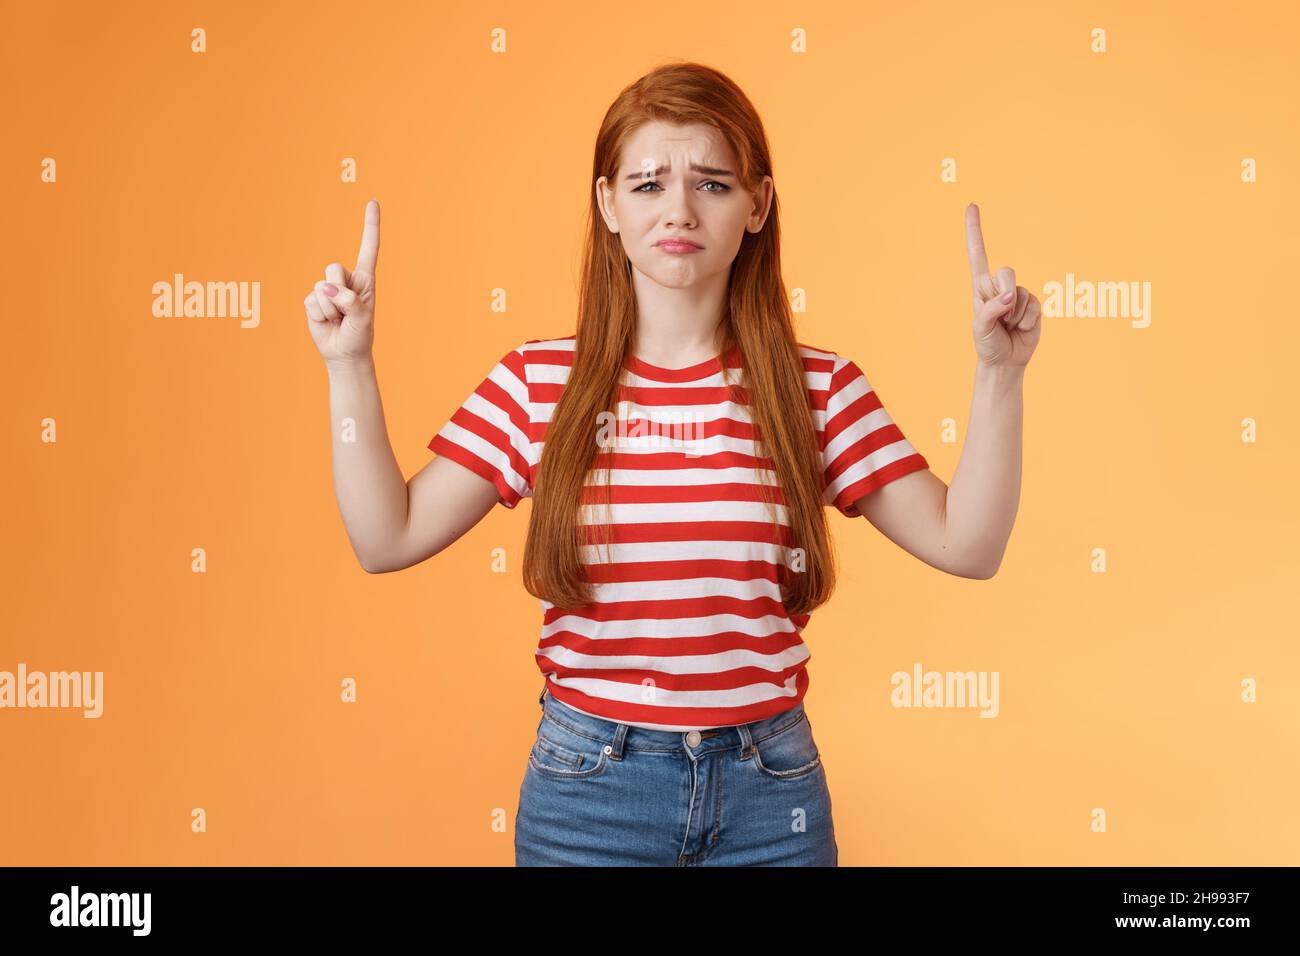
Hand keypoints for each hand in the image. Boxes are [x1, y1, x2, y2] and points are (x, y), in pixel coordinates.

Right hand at [305, 199, 380, 367]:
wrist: (343, 354)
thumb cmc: (359, 335)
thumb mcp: (362, 319)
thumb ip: (349, 301)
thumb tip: (327, 289)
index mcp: (364, 279)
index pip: (368, 247)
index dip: (370, 225)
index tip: (373, 201)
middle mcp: (345, 280)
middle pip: (333, 268)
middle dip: (338, 291)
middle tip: (345, 312)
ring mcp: (327, 289)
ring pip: (321, 287)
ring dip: (330, 309)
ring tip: (338, 320)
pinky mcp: (313, 300)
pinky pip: (311, 302)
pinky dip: (319, 315)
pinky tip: (327, 323)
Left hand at [965, 203, 1039, 367]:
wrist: (1005, 361)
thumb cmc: (987, 344)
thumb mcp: (980, 328)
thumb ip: (990, 310)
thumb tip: (1009, 296)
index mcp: (980, 286)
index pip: (977, 253)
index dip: (974, 230)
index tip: (971, 205)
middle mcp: (998, 286)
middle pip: (1006, 273)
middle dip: (1004, 296)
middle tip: (1000, 319)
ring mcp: (1017, 294)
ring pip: (1020, 291)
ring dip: (1015, 314)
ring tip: (1008, 327)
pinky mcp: (1033, 304)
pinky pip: (1034, 305)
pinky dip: (1027, 321)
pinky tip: (1020, 328)